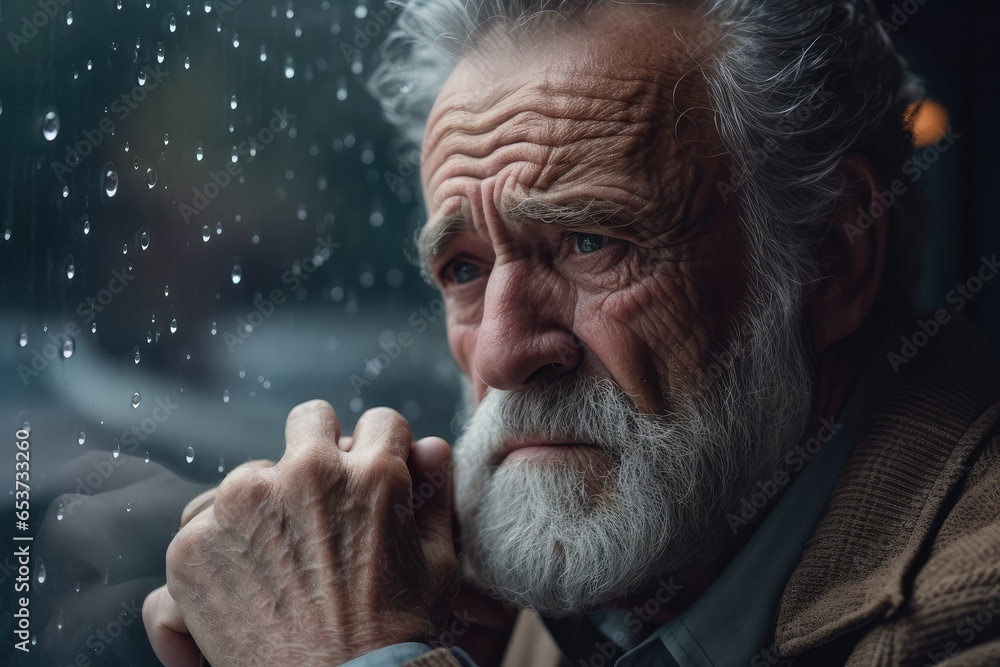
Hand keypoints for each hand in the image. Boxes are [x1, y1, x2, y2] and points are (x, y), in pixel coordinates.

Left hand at [143, 400, 459, 665]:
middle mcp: (305, 473)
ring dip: (259, 507)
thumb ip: (435, 495)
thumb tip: (432, 446)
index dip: (379, 449)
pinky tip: (234, 597)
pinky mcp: (194, 546)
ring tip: (272, 566)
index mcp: (371, 474)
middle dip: (316, 451)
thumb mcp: (437, 565)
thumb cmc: (395, 638)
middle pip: (309, 420)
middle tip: (317, 505)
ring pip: (248, 476)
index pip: (379, 422)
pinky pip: (198, 530)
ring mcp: (242, 505)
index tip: (368, 476)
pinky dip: (213, 559)